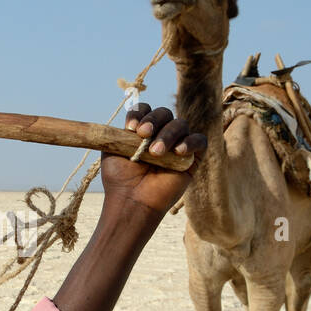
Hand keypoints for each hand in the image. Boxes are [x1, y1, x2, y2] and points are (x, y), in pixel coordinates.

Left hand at [99, 101, 206, 216]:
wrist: (132, 201)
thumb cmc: (120, 179)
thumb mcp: (111, 149)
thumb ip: (118, 130)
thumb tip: (125, 117)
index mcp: (142, 131)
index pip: (146, 110)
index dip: (140, 113)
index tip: (131, 127)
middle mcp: (161, 136)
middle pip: (165, 113)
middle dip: (154, 120)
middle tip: (143, 135)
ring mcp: (177, 147)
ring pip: (181, 125)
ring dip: (168, 134)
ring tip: (156, 153)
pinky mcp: (192, 159)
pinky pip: (200, 141)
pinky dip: (190, 142)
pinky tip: (178, 152)